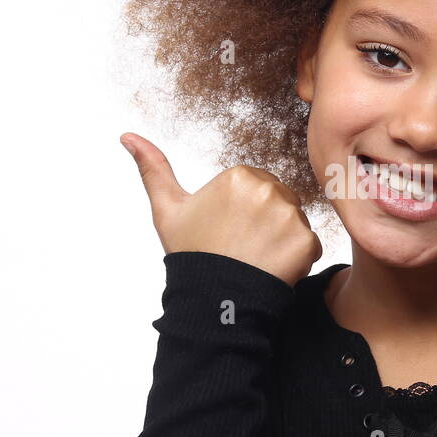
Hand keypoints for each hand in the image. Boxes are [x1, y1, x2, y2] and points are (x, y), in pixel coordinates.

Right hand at [121, 132, 322, 286]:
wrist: (212, 301)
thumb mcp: (167, 209)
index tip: (228, 231)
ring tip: (256, 258)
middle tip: (242, 247)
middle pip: (279, 201)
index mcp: (238, 176)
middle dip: (266, 222)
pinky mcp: (306, 242)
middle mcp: (267, 189)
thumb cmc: (191, 254)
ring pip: (294, 222)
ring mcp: (289, 216)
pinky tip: (272, 269)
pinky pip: (309, 245)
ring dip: (282, 239)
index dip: (244, 211)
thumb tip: (126, 135)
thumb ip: (153, 169)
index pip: (256, 187)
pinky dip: (297, 259)